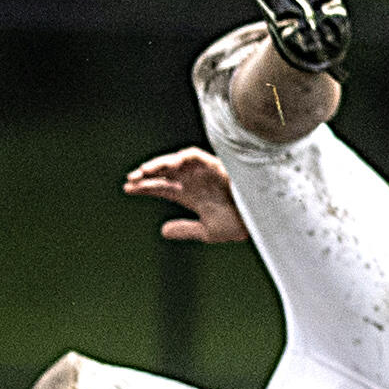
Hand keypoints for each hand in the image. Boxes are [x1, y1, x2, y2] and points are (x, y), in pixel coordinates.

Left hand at [123, 146, 249, 242]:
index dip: (144, 187)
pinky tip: (166, 166)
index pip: (161, 188)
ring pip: (174, 163)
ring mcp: (203, 173)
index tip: (127, 188)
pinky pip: (192, 157)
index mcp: (190, 195)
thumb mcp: (207, 231)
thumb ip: (185, 229)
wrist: (261, 219)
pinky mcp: (214, 165)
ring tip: (143, 172)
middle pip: (163, 174)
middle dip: (146, 176)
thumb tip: (162, 231)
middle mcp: (193, 181)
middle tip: (130, 180)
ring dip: (158, 165)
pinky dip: (178, 159)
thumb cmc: (240, 223)